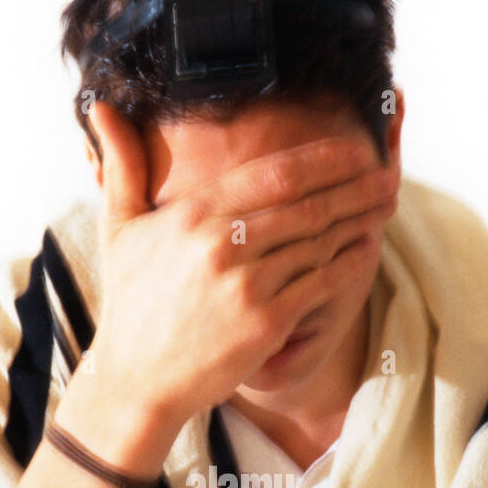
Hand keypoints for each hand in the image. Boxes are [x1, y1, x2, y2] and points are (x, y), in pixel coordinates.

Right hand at [83, 100, 397, 430]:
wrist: (137, 380)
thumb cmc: (130, 303)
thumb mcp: (118, 228)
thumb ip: (121, 165)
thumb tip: (100, 107)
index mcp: (195, 214)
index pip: (275, 173)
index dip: (324, 158)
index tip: (356, 148)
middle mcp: (223, 244)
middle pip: (307, 203)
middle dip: (354, 185)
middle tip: (387, 172)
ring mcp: (247, 284)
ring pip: (319, 241)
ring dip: (358, 220)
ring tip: (385, 203)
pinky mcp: (266, 322)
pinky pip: (320, 284)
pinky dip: (348, 264)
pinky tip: (367, 249)